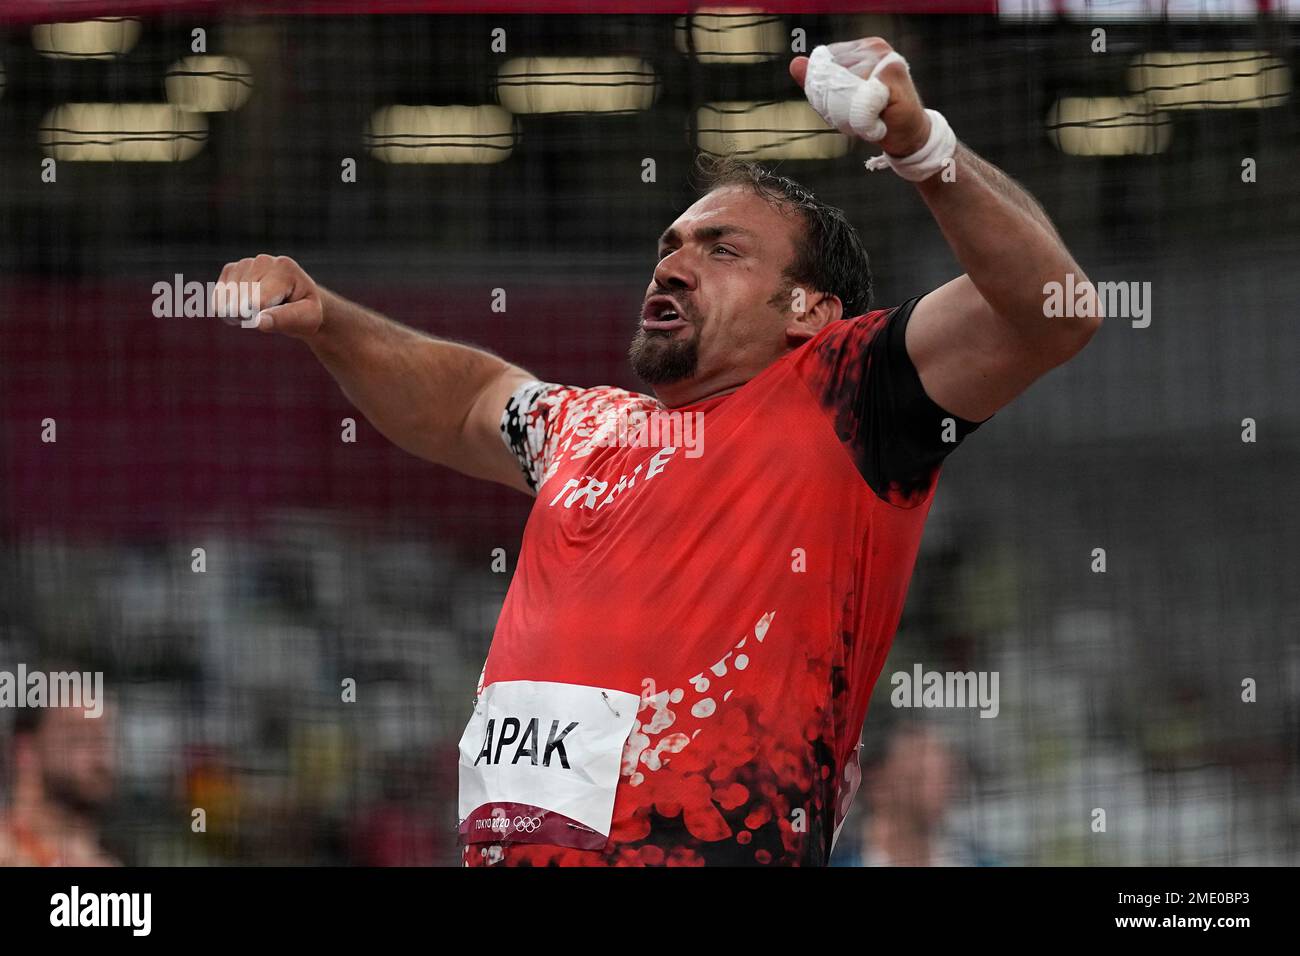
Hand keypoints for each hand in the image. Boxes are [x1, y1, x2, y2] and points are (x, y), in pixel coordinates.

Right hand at [211, 254, 323, 336]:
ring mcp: (244, 263)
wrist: (299, 299)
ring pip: (225, 303)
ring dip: (239, 316)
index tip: (273, 318)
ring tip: (260, 312)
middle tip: (270, 315)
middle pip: (238, 303)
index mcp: (284, 269)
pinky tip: (246, 308)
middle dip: (250, 318)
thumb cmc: (306, 311)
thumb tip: (258, 322)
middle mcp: (262, 261)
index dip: (259, 319)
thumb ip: (285, 319)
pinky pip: (217, 300)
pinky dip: (228, 311)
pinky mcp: (230, 270)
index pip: (257, 301)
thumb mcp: (307, 318)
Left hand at [790, 38, 930, 157]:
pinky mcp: (893, 78)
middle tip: (853, 117)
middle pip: (833, 77)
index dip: (824, 92)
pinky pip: (861, 102)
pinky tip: (875, 123)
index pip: (825, 65)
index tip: (839, 107)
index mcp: (861, 48)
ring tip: (865, 120)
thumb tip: (794, 63)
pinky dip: (863, 121)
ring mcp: (886, 60)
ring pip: (844, 90)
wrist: (907, 134)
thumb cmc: (873, 114)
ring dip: (848, 114)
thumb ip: (818, 82)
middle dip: (835, 104)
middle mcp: (874, 47)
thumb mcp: (839, 98)